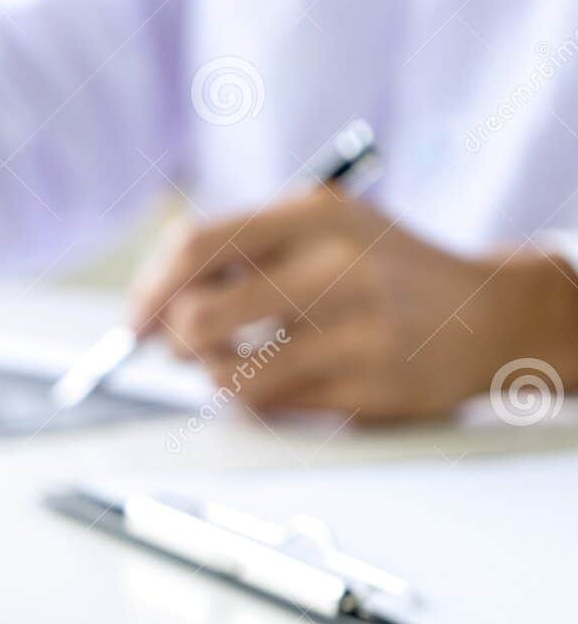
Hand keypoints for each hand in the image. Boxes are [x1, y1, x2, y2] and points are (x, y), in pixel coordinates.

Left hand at [126, 188, 577, 421]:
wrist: (485, 316)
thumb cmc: (378, 272)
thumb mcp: (321, 231)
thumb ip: (240, 255)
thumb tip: (148, 310)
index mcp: (314, 216)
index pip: (196, 245)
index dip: (150, 289)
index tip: (138, 320)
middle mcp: (335, 268)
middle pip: (198, 317)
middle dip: (176, 341)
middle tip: (188, 347)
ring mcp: (355, 331)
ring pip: (226, 374)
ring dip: (215, 376)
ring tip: (241, 362)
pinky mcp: (365, 389)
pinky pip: (267, 407)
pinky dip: (256, 400)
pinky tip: (285, 382)